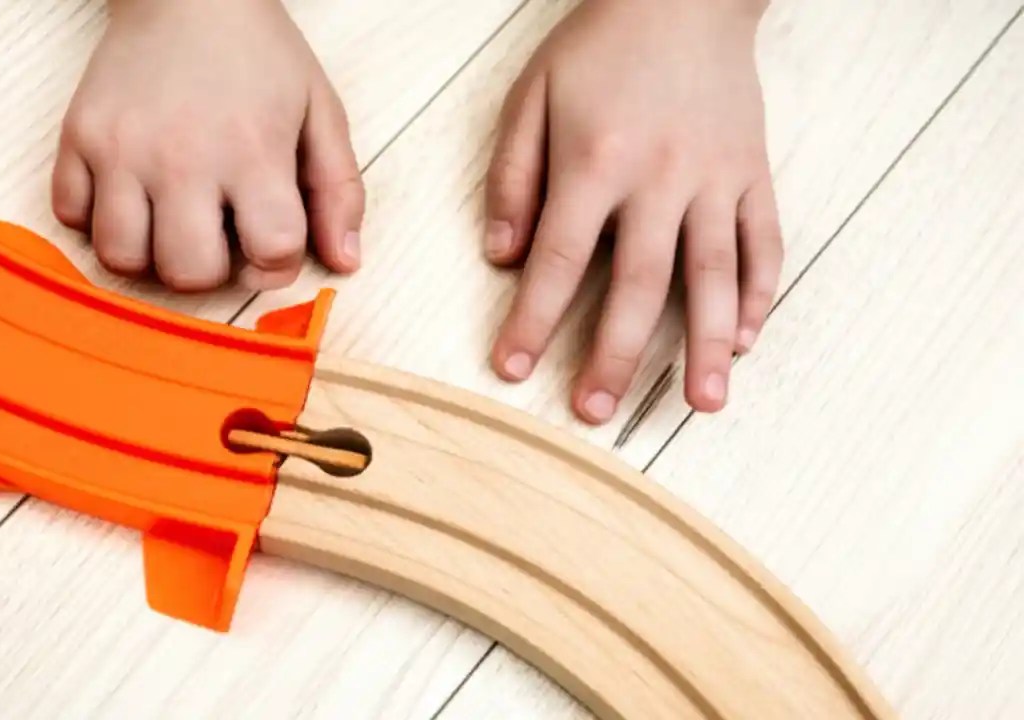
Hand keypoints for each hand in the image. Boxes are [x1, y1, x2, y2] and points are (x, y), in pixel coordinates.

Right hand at [52, 0, 363, 290]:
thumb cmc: (259, 56)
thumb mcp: (320, 113)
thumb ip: (338, 191)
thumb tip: (344, 264)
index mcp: (253, 151)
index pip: (270, 252)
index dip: (276, 264)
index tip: (268, 242)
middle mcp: (182, 156)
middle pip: (187, 273)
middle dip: (207, 269)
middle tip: (213, 234)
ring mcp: (121, 148)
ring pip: (120, 257)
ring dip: (148, 255)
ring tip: (167, 221)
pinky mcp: (77, 136)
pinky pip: (69, 218)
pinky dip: (95, 221)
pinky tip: (127, 195)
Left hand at [484, 0, 781, 423]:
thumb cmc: (599, 48)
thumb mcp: (532, 98)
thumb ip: (512, 179)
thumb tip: (502, 257)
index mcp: (595, 162)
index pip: (558, 260)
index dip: (532, 319)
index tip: (511, 368)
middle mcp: (660, 178)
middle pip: (640, 285)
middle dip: (615, 354)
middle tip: (597, 410)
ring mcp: (715, 178)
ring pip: (715, 274)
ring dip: (708, 343)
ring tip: (703, 403)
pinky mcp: (753, 173)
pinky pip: (764, 242)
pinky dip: (759, 293)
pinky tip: (747, 338)